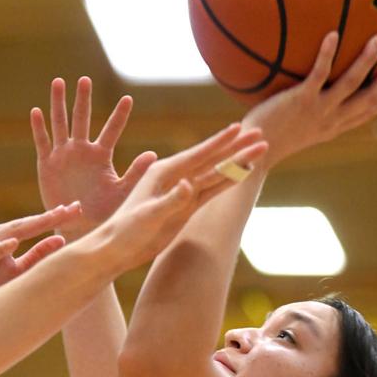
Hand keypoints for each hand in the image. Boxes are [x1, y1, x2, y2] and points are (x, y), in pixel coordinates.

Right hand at [0, 203, 81, 315]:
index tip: (77, 209)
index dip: (54, 216)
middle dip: (50, 215)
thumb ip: (38, 254)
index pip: (33, 223)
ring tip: (54, 217)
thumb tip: (62, 238)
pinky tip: (13, 243)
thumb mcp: (20, 270)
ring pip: (11, 232)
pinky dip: (0, 247)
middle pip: (26, 223)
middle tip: (74, 208)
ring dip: (32, 224)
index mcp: (4, 236)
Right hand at [32, 77, 156, 238]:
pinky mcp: (47, 164)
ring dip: (59, 103)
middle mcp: (82, 150)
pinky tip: (36, 111)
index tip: (129, 98)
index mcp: (101, 156)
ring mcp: (63, 155)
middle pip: (82, 119)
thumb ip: (136, 173)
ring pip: (60, 123)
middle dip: (83, 99)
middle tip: (85, 80)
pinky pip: (42, 142)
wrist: (78, 228)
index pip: (112, 130)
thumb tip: (153, 154)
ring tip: (59, 82)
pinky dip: (39, 128)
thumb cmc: (103, 212)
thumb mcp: (122, 192)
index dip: (120, 115)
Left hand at [104, 122, 268, 266]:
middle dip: (236, 147)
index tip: (239, 127)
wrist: (116, 249)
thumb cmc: (125, 231)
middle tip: (260, 133)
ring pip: (215, 173)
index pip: (197, 155)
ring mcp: (181, 192)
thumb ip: (170, 200)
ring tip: (260, 150)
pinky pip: (211, 190)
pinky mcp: (185, 207)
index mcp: (162, 172)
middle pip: (211, 159)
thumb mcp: (148, 216)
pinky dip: (228, 181)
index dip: (219, 143)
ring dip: (236, 162)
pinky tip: (243, 172)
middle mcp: (173, 177)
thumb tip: (189, 184)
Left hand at [243, 32, 376, 170]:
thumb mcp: (291, 131)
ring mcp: (317, 110)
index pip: (363, 115)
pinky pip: (319, 73)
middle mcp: (330, 120)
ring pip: (351, 83)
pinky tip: (332, 34)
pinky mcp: (301, 100)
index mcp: (330, 128)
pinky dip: (327, 54)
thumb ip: (301, 116)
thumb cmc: (266, 141)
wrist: (254, 152)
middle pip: (369, 98)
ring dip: (367, 61)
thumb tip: (298, 100)